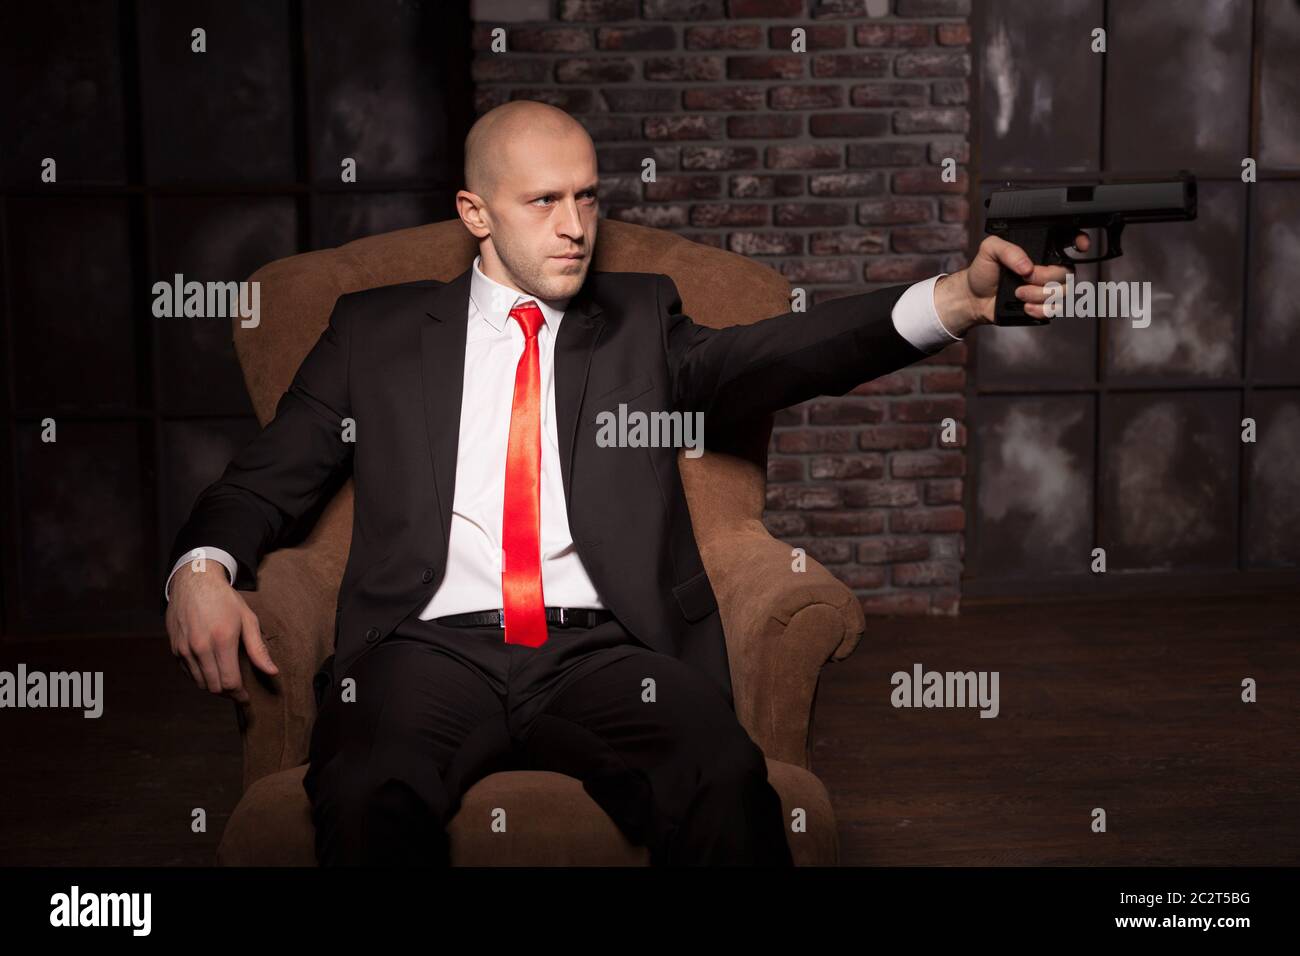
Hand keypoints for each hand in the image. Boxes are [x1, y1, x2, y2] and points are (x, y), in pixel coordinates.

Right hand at [165, 561, 277, 702]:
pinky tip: (212, 671)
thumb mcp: (248, 619)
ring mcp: (184, 649)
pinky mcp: (175, 648)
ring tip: (226, 682)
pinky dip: (200, 678)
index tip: (246, 698)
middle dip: (228, 694)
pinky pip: (188, 673)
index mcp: (222, 640)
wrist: (194, 582)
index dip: (239, 695)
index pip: (229, 682)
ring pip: (200, 683)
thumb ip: (258, 649)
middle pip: (214, 687)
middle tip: (238, 691)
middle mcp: (200, 647)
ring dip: (214, 687)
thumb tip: (272, 672)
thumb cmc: (225, 600)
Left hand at [934, 231, 1091, 332]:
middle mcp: (1047, 268)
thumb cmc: (983, 271)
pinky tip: (1025, 307)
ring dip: (1040, 295)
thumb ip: (1008, 249)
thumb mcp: (989, 250)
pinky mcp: (1042, 306)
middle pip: (1067, 273)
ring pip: (1063, 292)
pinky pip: (1055, 310)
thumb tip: (1027, 266)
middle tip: (1022, 280)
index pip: (1068, 242)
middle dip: (1045, 278)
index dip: (1081, 241)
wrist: (973, 298)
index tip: (1080, 246)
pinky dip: (1041, 310)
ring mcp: (1046, 288)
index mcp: (1039, 250)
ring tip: (1018, 294)